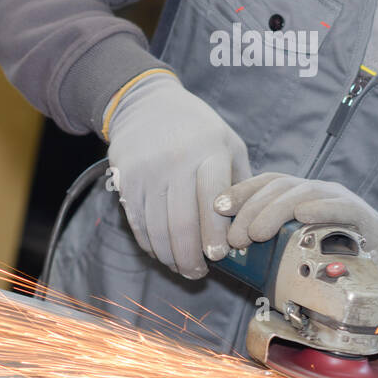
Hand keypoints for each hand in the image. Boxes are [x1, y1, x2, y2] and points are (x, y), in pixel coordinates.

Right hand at [105, 71, 251, 278]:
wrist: (146, 103)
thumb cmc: (198, 129)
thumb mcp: (228, 143)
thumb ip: (241, 181)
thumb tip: (251, 225)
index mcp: (209, 150)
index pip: (214, 200)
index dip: (216, 234)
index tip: (219, 256)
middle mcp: (176, 160)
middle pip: (183, 222)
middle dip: (191, 256)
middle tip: (199, 273)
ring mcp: (148, 170)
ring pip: (157, 227)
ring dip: (169, 256)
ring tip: (181, 268)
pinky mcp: (125, 178)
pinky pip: (137, 221)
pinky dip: (149, 244)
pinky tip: (161, 253)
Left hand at [214, 172, 377, 311]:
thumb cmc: (339, 266)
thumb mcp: (299, 257)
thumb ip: (270, 253)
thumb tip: (229, 259)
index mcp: (299, 199)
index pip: (265, 184)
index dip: (240, 191)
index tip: (216, 207)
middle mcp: (318, 194)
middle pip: (279, 187)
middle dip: (251, 208)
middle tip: (235, 236)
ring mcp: (341, 202)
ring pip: (304, 192)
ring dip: (276, 210)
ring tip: (258, 231)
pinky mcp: (365, 217)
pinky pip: (342, 206)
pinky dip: (322, 207)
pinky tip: (303, 214)